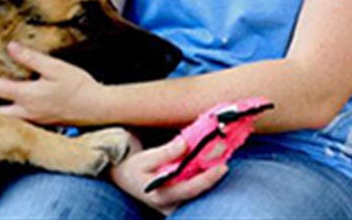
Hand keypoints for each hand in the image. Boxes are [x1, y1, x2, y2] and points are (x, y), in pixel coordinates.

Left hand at [0, 42, 102, 125]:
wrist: (98, 108)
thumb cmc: (79, 86)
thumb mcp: (56, 67)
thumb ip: (31, 58)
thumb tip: (9, 47)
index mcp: (27, 96)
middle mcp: (26, 113)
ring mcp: (32, 121)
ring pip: (0, 121)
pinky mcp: (39, 123)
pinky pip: (13, 122)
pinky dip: (1, 116)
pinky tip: (3, 107)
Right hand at [110, 134, 226, 214]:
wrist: (123, 178)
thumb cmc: (134, 168)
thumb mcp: (145, 159)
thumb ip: (166, 152)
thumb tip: (185, 144)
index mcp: (161, 196)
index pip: (190, 189)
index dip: (208, 179)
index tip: (223, 167)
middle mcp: (171, 206)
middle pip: (199, 194)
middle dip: (215, 178)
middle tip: (227, 159)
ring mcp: (176, 206)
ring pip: (200, 194)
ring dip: (211, 177)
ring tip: (222, 159)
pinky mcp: (179, 202)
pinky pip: (196, 192)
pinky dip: (205, 179)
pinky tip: (213, 165)